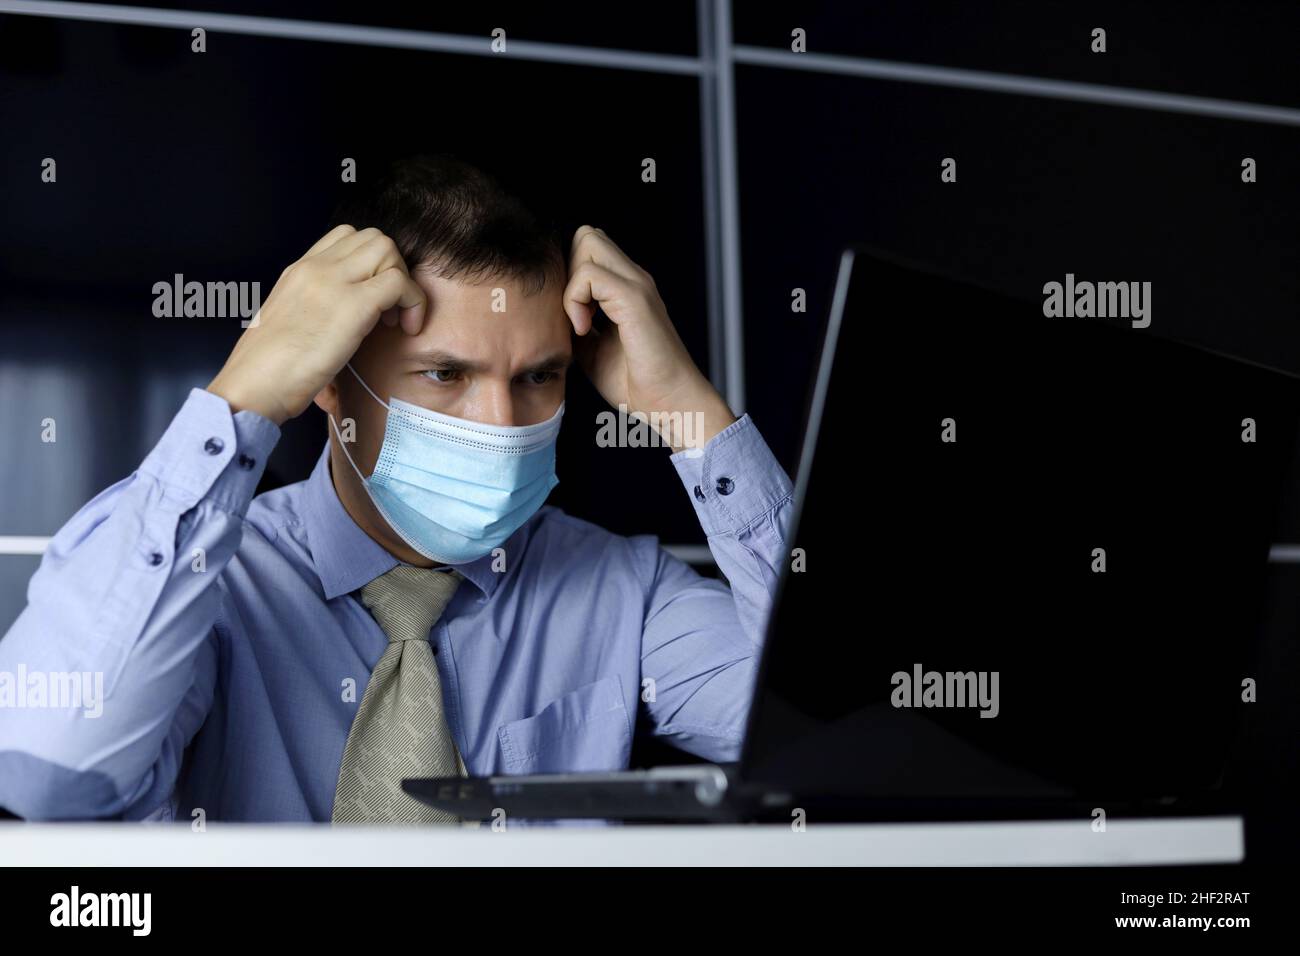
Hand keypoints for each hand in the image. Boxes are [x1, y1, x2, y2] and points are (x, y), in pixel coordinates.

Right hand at [206, 225, 426, 424]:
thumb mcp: (289, 322)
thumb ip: (314, 307)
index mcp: (299, 270)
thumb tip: (339, 319)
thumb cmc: (268, 369)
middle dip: (392, 269)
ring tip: (395, 320)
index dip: (370, 263)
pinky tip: (405, 330)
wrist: (253, 385)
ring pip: (387, 251)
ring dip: (402, 281)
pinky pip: (399, 282)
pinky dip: (413, 302)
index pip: (346, 237)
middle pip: (372, 238)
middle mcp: (315, 267)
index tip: (373, 299)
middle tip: (390, 309)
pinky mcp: (353, 305)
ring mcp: (333, 282)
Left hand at [563, 225, 735, 451]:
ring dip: (571, 284)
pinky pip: (589, 274)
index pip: (588, 248)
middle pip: (586, 235)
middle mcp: (633, 278)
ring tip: (579, 323)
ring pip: (587, 242)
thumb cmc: (635, 382)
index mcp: (626, 288)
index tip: (571, 315)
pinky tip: (583, 329)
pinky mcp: (635, 298)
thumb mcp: (592, 348)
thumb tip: (550, 315)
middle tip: (573, 312)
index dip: (569, 274)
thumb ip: (576, 323)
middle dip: (567, 269)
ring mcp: (636, 284)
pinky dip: (575, 300)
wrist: (668, 403)